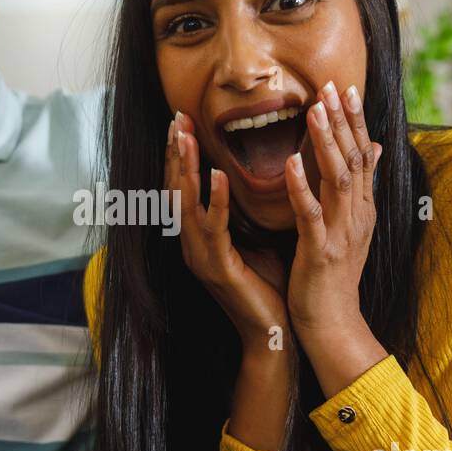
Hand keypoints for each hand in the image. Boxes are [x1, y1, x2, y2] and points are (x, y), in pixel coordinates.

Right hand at [166, 110, 289, 350]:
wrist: (274, 333)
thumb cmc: (269, 287)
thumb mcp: (256, 239)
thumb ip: (248, 210)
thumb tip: (258, 175)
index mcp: (201, 239)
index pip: (184, 189)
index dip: (180, 156)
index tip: (182, 121)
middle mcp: (193, 246)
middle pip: (176, 191)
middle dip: (176, 153)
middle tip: (176, 117)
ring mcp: (202, 258)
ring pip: (187, 206)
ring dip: (186, 168)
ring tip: (186, 136)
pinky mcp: (219, 269)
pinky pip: (214, 229)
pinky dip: (214, 200)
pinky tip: (216, 176)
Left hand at [283, 81, 387, 393]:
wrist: (333, 323)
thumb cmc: (334, 276)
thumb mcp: (353, 226)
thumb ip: (359, 186)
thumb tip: (375, 147)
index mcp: (362, 208)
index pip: (362, 155)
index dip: (354, 121)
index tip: (344, 89)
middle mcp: (357, 215)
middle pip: (355, 159)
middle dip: (344, 122)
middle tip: (334, 87)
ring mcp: (341, 233)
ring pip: (338, 180)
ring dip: (326, 144)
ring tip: (315, 112)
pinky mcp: (320, 251)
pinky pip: (311, 215)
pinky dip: (302, 188)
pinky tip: (290, 164)